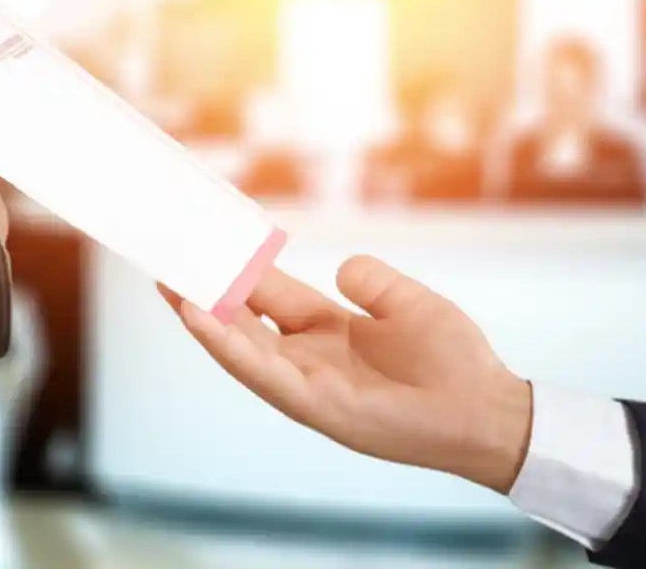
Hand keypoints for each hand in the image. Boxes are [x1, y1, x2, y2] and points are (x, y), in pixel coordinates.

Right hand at [163, 256, 531, 493]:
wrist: (484, 408)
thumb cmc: (453, 360)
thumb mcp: (407, 303)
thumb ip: (369, 281)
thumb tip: (339, 269)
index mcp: (324, 330)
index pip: (263, 294)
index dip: (231, 267)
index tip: (199, 237)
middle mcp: (306, 357)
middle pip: (239, 320)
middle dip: (200, 291)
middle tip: (161, 256)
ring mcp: (307, 385)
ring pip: (239, 348)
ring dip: (201, 318)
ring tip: (166, 283)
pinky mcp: (315, 406)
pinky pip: (263, 373)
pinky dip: (228, 346)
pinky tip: (200, 318)